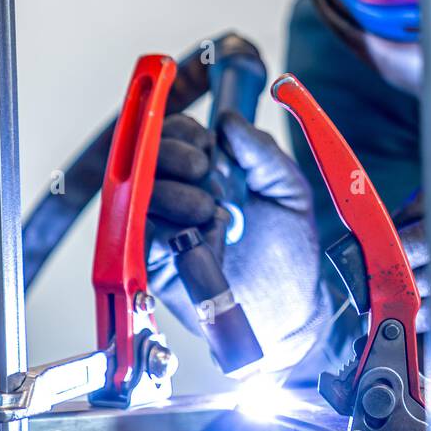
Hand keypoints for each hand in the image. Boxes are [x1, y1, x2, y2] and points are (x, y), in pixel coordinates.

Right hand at [146, 111, 329, 374]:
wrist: (286, 309)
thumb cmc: (289, 253)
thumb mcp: (288, 191)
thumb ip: (262, 152)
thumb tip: (228, 120)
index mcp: (210, 173)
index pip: (175, 135)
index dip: (185, 133)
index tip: (208, 146)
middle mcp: (180, 194)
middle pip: (149, 156)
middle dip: (176, 156)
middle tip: (207, 175)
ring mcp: (164, 225)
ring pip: (142, 191)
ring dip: (177, 193)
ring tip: (209, 211)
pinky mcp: (154, 260)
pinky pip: (141, 231)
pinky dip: (166, 227)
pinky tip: (196, 234)